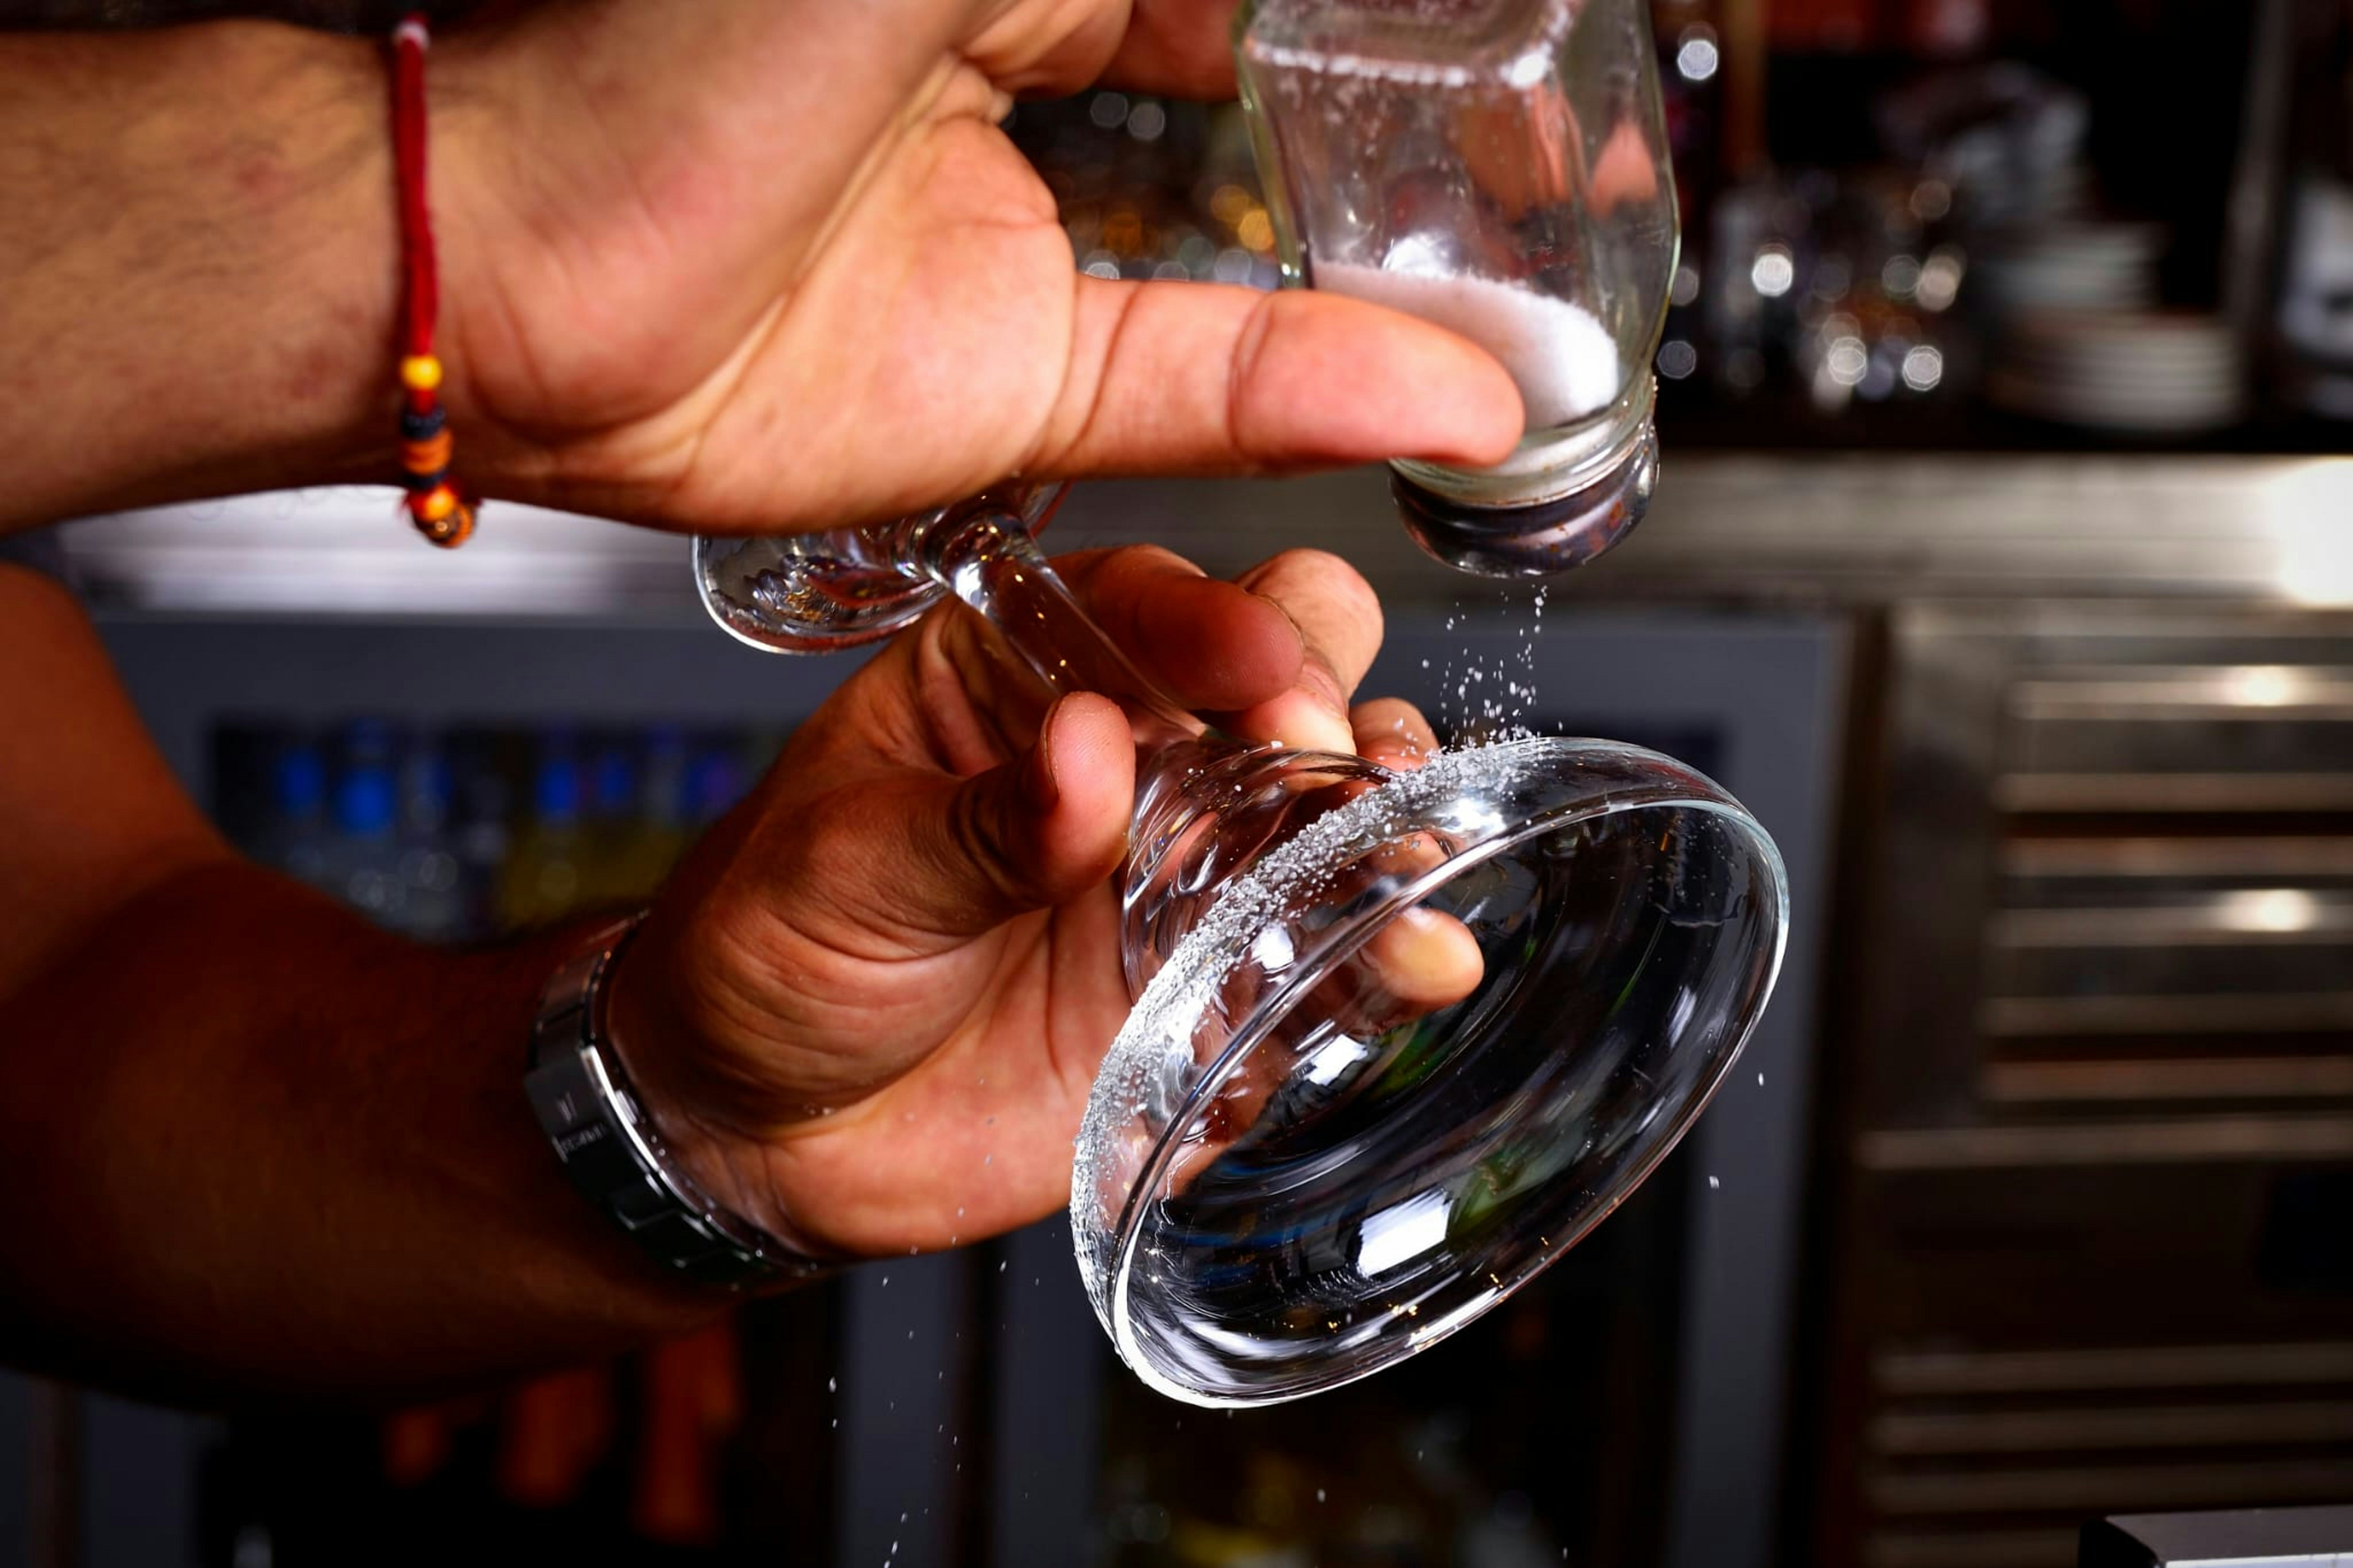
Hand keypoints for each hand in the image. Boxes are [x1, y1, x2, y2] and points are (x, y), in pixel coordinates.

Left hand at [428, 0, 1523, 533]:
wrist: (511, 269)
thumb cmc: (665, 63)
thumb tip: (1263, 30)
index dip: (1363, 23)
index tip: (1489, 44)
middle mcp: (1017, 89)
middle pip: (1259, 108)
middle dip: (1401, 140)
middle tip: (1544, 163)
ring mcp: (1022, 245)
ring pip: (1249, 263)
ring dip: (1392, 282)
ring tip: (1534, 283)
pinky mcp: (1008, 386)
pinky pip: (1191, 383)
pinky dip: (1312, 390)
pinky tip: (1435, 393)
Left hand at [604, 546, 1459, 1257]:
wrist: (755, 1134)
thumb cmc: (766, 954)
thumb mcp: (841, 867)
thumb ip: (977, 823)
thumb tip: (1088, 753)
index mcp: (1030, 676)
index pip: (1165, 604)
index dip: (1232, 626)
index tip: (1264, 675)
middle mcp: (1135, 759)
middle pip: (1289, 675)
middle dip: (1334, 704)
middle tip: (1334, 760)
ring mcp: (1185, 877)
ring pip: (1334, 817)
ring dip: (1387, 829)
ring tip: (1403, 861)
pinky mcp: (1211, 996)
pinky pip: (1323, 963)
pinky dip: (1383, 961)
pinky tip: (1413, 963)